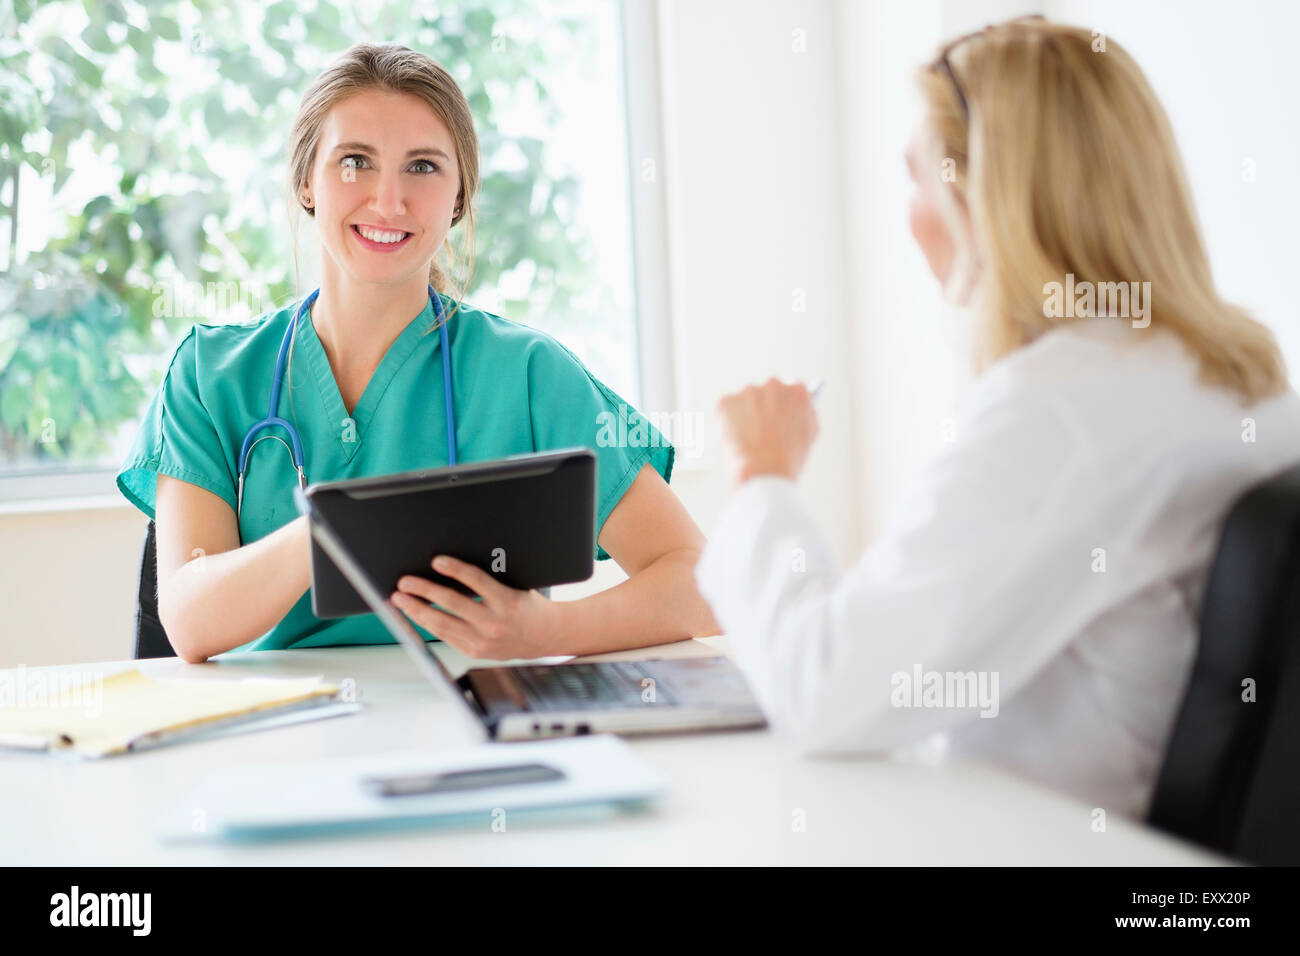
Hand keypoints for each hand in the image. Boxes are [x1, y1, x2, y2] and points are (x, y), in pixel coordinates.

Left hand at [391, 555, 555, 659]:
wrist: (544, 636)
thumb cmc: (527, 607)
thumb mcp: (516, 586)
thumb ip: (490, 579)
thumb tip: (455, 567)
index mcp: (506, 601)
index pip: (476, 581)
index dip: (454, 569)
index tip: (436, 561)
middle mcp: (494, 622)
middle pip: (451, 603)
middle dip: (423, 591)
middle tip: (405, 582)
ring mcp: (483, 640)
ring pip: (442, 623)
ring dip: (417, 610)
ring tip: (401, 599)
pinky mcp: (475, 651)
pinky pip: (445, 636)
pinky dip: (427, 624)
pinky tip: (415, 615)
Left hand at [716, 377, 819, 485]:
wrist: (764, 472)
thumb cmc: (788, 460)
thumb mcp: (809, 434)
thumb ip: (805, 414)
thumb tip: (796, 408)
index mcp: (796, 391)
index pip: (790, 389)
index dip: (784, 405)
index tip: (779, 413)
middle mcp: (773, 385)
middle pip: (766, 394)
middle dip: (763, 409)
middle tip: (761, 431)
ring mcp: (748, 392)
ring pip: (745, 402)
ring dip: (744, 416)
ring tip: (748, 440)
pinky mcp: (726, 401)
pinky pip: (726, 410)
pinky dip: (727, 423)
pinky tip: (736, 440)